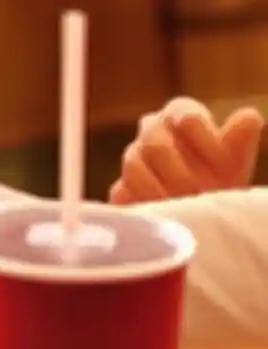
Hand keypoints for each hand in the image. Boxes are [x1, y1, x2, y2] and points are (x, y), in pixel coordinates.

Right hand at [110, 97, 263, 203]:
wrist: (200, 215)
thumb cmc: (221, 180)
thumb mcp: (237, 160)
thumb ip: (241, 138)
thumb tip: (248, 118)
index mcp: (181, 113)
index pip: (185, 115)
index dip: (204, 141)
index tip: (221, 166)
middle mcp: (151, 131)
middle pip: (154, 143)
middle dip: (180, 173)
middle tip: (198, 192)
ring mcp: (132, 159)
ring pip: (134, 167)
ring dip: (161, 190)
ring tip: (182, 206)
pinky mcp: (120, 189)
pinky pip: (123, 192)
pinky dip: (143, 203)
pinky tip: (162, 213)